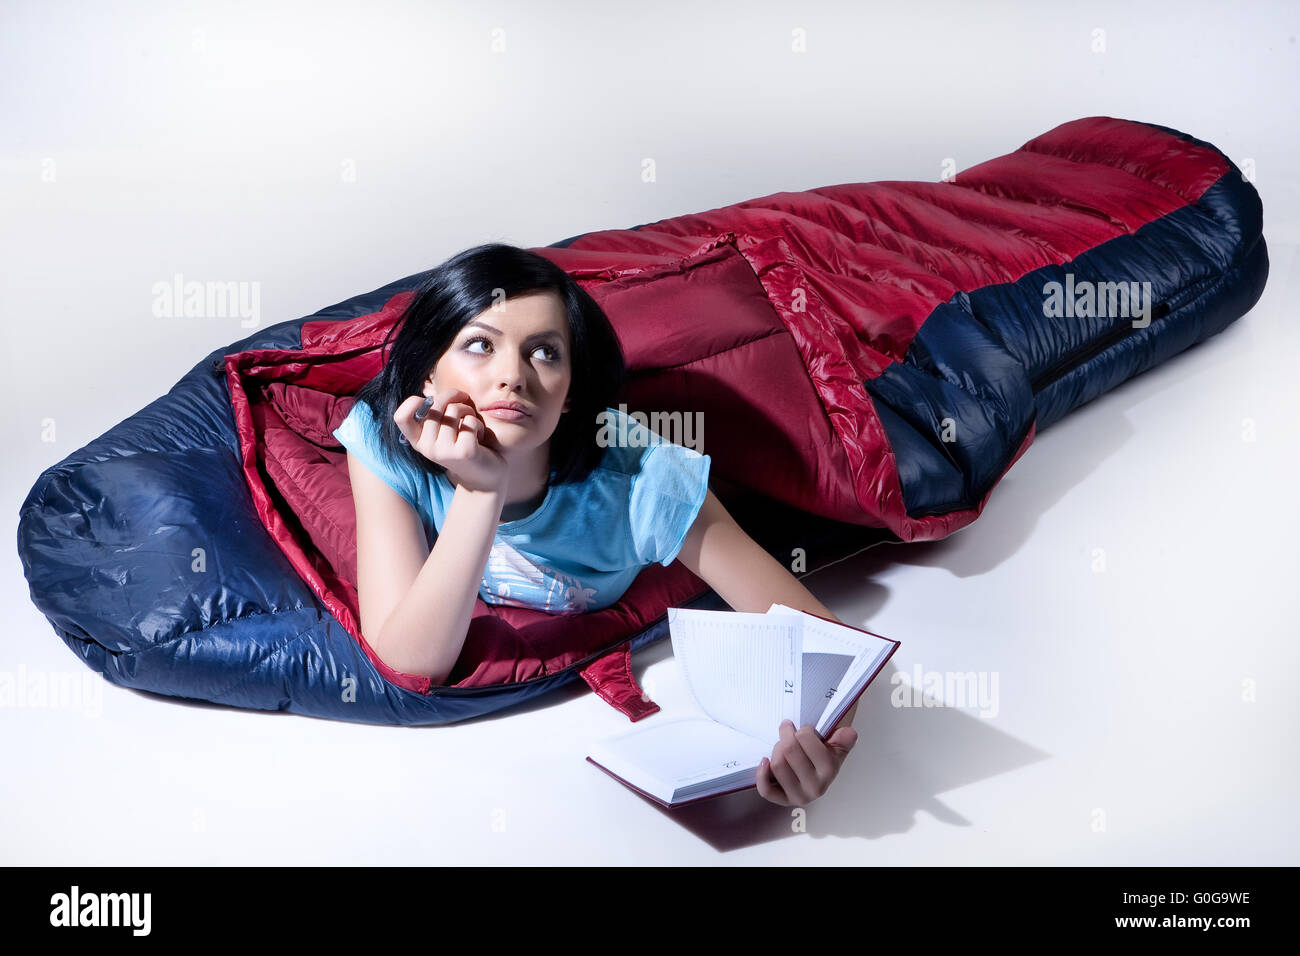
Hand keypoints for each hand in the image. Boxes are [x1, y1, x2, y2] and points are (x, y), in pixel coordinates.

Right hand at [394, 388, 508, 493]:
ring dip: (467, 411)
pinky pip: (470, 422)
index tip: (429, 399)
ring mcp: (444, 451)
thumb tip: (430, 394)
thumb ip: (433, 413)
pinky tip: (479, 437)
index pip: (401, 417)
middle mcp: (426, 447)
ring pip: (454, 411)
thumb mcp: (443, 429)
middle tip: (464, 400)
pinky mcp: (463, 452)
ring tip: (471, 424)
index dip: (412, 402)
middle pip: (434, 405)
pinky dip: (478, 424)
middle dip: (452, 396)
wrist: (485, 474)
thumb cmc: (462, 442)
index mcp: (417, 440)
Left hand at [755, 718, 857, 806]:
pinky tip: (765, 761)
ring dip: (776, 750)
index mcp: (829, 770)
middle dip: (786, 736)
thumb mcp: (836, 747)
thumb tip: (848, 733)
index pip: (805, 738)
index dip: (803, 730)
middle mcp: (816, 787)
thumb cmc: (823, 757)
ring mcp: (799, 796)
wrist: (817, 774)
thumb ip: (843, 739)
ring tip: (782, 746)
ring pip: (777, 765)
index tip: (804, 730)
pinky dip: (762, 774)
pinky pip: (766, 790)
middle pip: (788, 750)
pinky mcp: (784, 801)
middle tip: (788, 732)